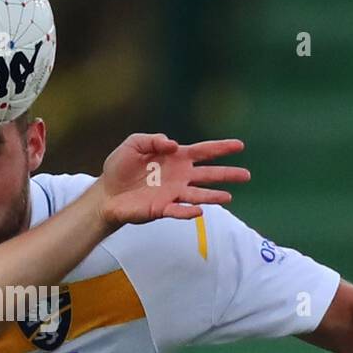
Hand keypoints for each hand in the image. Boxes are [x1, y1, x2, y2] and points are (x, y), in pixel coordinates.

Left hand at [96, 134, 248, 227]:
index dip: (221, 148)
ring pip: (198, 195)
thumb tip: (173, 143)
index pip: (204, 151)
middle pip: (209, 174)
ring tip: (228, 197)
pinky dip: (188, 212)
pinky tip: (198, 211)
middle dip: (228, 174)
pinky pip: (179, 211)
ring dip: (213, 196)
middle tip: (247, 175)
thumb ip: (153, 140)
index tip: (240, 145)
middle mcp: (180, 176)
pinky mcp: (162, 209)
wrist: (106, 193)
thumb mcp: (134, 144)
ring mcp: (173, 193)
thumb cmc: (120, 167)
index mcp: (176, 158)